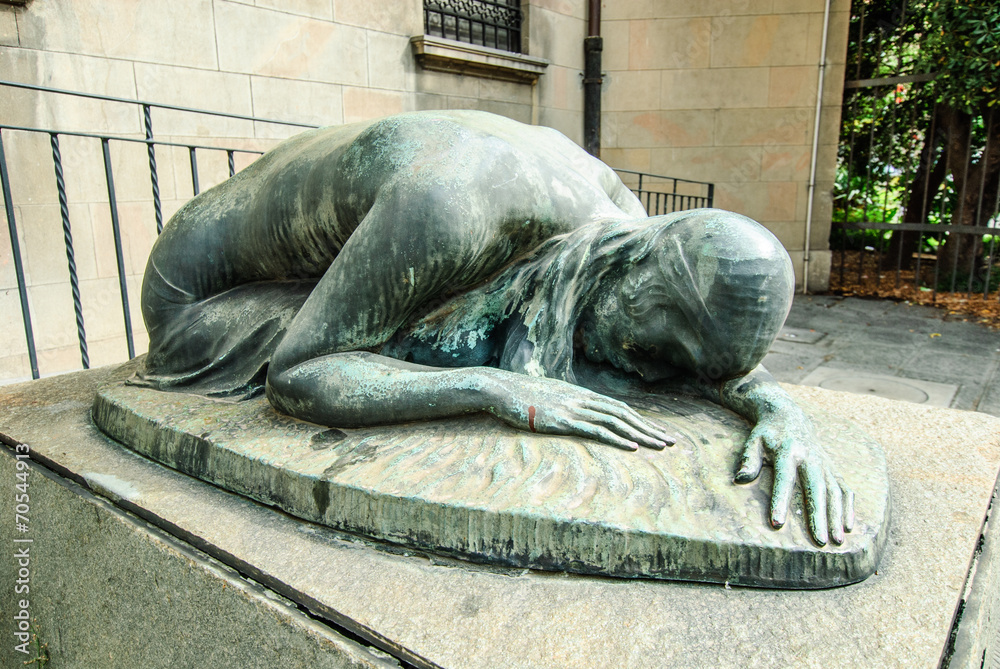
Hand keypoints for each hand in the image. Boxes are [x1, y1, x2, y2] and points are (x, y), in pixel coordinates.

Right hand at [488, 374, 674, 450]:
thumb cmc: (520, 395)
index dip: (640, 420)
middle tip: (671, 442)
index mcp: (582, 395)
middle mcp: (583, 399)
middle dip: (649, 429)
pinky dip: (617, 439)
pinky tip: (633, 447)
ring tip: (660, 447)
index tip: (657, 432)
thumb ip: (565, 404)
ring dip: (641, 435)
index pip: (619, 408)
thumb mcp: (548, 398)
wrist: (500, 389)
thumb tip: (573, 412)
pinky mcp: (563, 421)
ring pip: (616, 422)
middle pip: (624, 414)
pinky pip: (596, 431)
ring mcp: (574, 409)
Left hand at [734, 408, 854, 545]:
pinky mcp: (833, 469)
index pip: (784, 478)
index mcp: (788, 451)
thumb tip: (740, 479)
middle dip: (819, 516)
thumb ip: (748, 459)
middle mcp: (810, 457)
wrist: (789, 416)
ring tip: (836, 541)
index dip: (780, 501)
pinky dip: (848, 507)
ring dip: (837, 517)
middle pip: (816, 488)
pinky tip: (848, 527)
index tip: (777, 524)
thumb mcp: (753, 441)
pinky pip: (844, 489)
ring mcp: (824, 464)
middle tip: (820, 541)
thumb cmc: (767, 434)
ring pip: (834, 491)